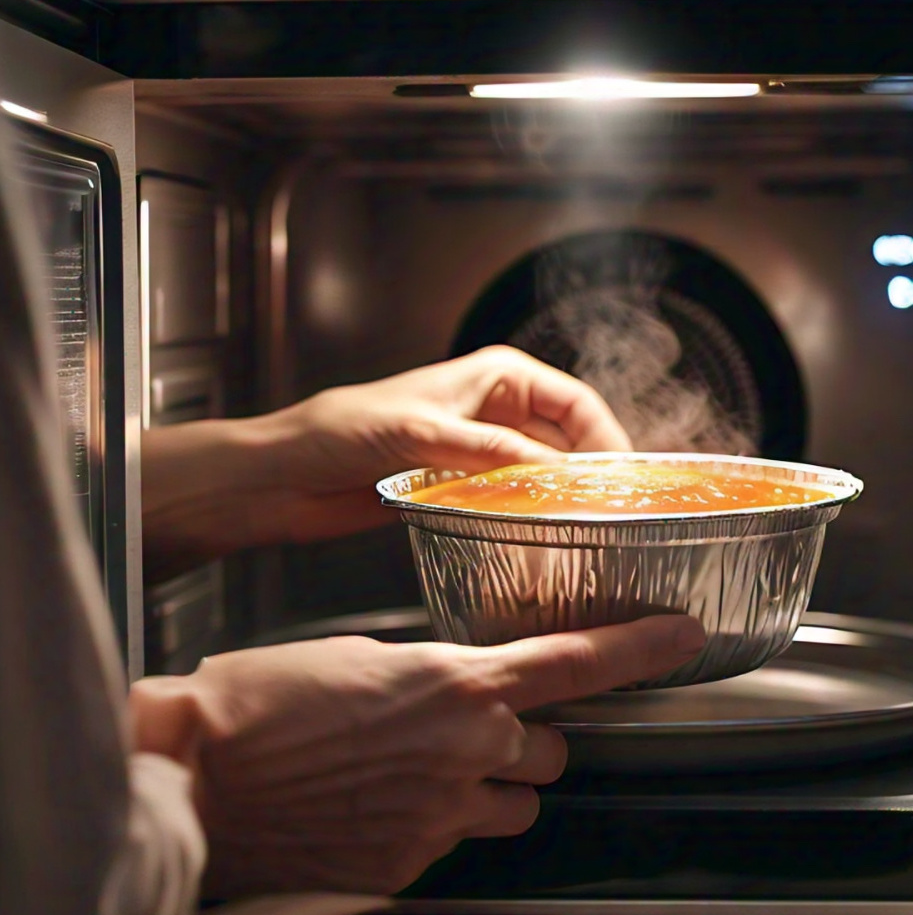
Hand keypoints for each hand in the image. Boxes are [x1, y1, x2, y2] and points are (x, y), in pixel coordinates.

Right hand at [130, 614, 704, 896]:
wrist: (196, 774)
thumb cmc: (263, 700)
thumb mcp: (366, 659)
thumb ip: (438, 678)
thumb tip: (465, 693)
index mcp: (456, 683)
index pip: (577, 663)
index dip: (641, 647)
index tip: (681, 634)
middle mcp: (464, 750)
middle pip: (550, 750)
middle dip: (525, 740)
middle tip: (466, 729)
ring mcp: (440, 815)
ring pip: (513, 804)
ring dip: (488, 786)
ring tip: (421, 771)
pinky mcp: (409, 864)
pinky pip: (454, 841)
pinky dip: (434, 822)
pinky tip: (379, 805)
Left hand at [141, 346, 630, 578]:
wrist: (285, 475)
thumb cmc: (339, 429)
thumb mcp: (421, 432)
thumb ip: (489, 449)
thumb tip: (552, 470)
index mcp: (496, 375)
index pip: (576, 403)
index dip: (607, 438)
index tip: (625, 480)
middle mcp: (496, 409)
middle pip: (569, 440)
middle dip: (592, 472)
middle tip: (616, 513)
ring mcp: (481, 449)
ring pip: (545, 473)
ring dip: (563, 498)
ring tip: (588, 530)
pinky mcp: (463, 485)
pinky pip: (514, 499)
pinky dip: (531, 516)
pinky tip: (542, 538)